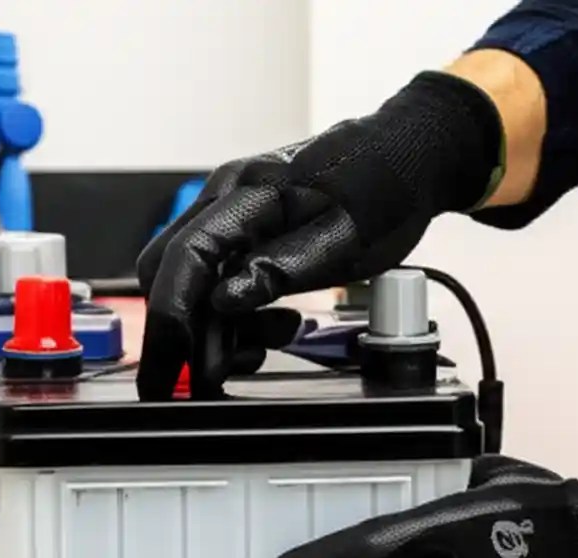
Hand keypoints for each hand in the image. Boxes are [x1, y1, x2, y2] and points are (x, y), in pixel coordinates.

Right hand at [134, 71, 504, 399]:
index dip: (169, 318)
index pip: (184, 258)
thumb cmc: (384, 190)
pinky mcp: (245, 231)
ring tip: (262, 351)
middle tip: (205, 380)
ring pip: (196, 282)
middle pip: (173, 272)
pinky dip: (237, 315)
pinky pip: (221, 279)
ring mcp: (232, 214)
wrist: (408, 157)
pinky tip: (274, 328)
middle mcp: (226, 198)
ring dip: (218, 329)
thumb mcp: (342, 240)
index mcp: (246, 193)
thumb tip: (223, 300)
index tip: (169, 370)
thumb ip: (279, 269)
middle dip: (184, 332)